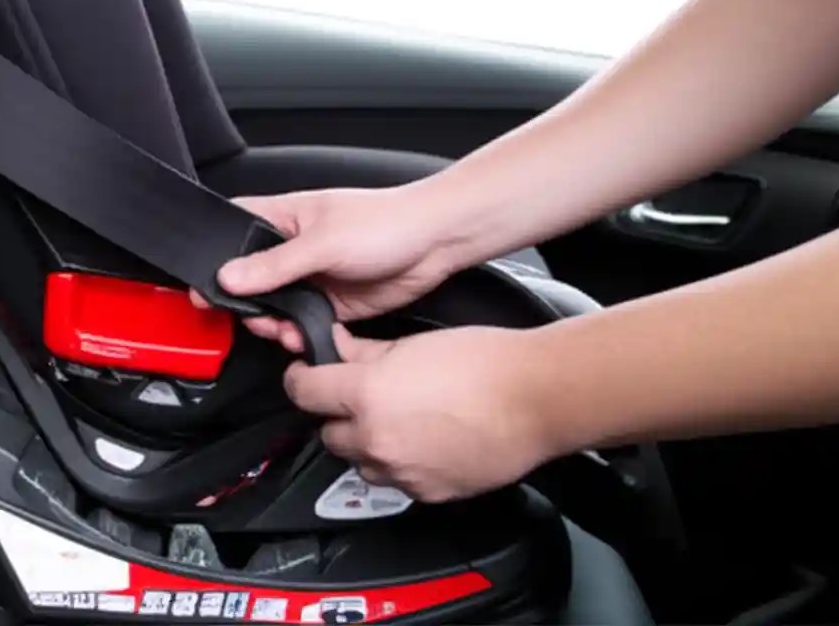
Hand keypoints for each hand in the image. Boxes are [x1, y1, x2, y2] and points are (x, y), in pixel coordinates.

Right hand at [192, 185, 462, 349]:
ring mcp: (313, 278)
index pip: (236, 229)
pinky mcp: (333, 304)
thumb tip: (229, 276)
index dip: (216, 254)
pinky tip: (300, 338)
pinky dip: (297, 335)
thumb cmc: (387, 222)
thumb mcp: (323, 242)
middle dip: (244, 301)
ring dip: (271, 323)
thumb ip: (275, 265)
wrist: (436, 243)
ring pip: (276, 307)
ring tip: (278, 330)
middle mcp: (294, 248)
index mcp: (285, 218)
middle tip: (244, 316)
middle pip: (250, 278)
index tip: (204, 282)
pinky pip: (303, 324)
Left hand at [286, 326, 559, 502]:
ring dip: (368, 443)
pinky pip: (396, 481)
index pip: (303, 392)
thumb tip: (337, 349)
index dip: (302, 379)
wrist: (537, 400)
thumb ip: (364, 352)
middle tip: (363, 397)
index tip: (306, 375)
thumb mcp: (413, 344)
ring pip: (360, 461)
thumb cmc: (486, 364)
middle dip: (338, 415)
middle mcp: (376, 439)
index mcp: (367, 395)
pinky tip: (426, 441)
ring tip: (402, 420)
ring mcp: (401, 473)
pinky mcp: (425, 494)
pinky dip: (401, 464)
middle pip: (328, 433)